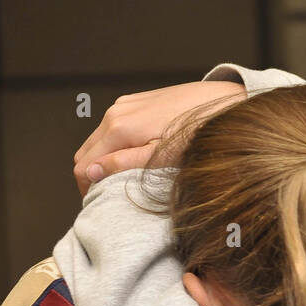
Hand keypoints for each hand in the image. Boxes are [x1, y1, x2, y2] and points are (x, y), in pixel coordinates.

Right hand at [73, 80, 244, 194]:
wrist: (223, 102)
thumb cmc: (198, 134)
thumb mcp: (162, 158)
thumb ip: (123, 164)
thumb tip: (90, 172)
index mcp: (119, 128)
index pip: (82, 166)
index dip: (88, 189)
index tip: (101, 204)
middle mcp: (115, 112)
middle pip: (84, 153)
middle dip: (91, 176)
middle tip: (109, 196)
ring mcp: (124, 104)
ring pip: (97, 140)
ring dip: (102, 161)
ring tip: (123, 179)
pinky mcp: (135, 101)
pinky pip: (111, 127)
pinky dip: (113, 146)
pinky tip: (134, 156)